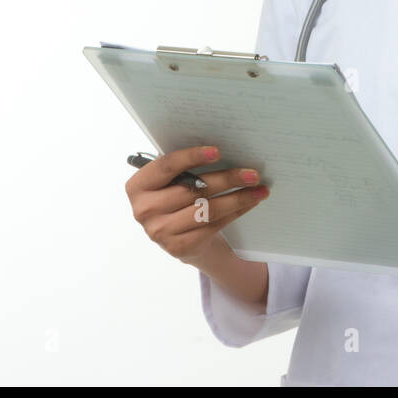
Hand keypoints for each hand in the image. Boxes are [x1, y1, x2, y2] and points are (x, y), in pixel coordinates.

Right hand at [124, 145, 269, 264]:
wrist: (179, 238)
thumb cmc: (177, 199)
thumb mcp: (172, 181)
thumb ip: (184, 168)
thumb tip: (220, 150)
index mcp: (138, 186)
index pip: (167, 166)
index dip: (192, 156)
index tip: (218, 151)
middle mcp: (144, 210)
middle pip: (193, 189)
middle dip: (227, 179)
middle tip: (253, 174)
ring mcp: (160, 231)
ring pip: (207, 209)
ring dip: (238, 198)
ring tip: (260, 190)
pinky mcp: (179, 247)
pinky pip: (214, 225)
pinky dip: (235, 212)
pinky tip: (250, 203)